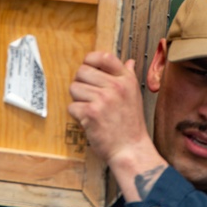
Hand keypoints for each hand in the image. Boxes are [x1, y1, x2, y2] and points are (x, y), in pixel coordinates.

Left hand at [68, 52, 165, 200]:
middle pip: (82, 71)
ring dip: (77, 100)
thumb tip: (129, 62)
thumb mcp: (135, 96)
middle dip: (80, 83)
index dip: (90, 59)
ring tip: (90, 109)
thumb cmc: (131, 125)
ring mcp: (103, 99)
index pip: (104, 57)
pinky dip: (76, 115)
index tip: (88, 68)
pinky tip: (88, 120)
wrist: (131, 150)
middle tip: (87, 96)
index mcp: (126, 80)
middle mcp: (115, 86)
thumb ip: (128, 77)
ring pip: (74, 88)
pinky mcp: (91, 113)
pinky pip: (71, 106)